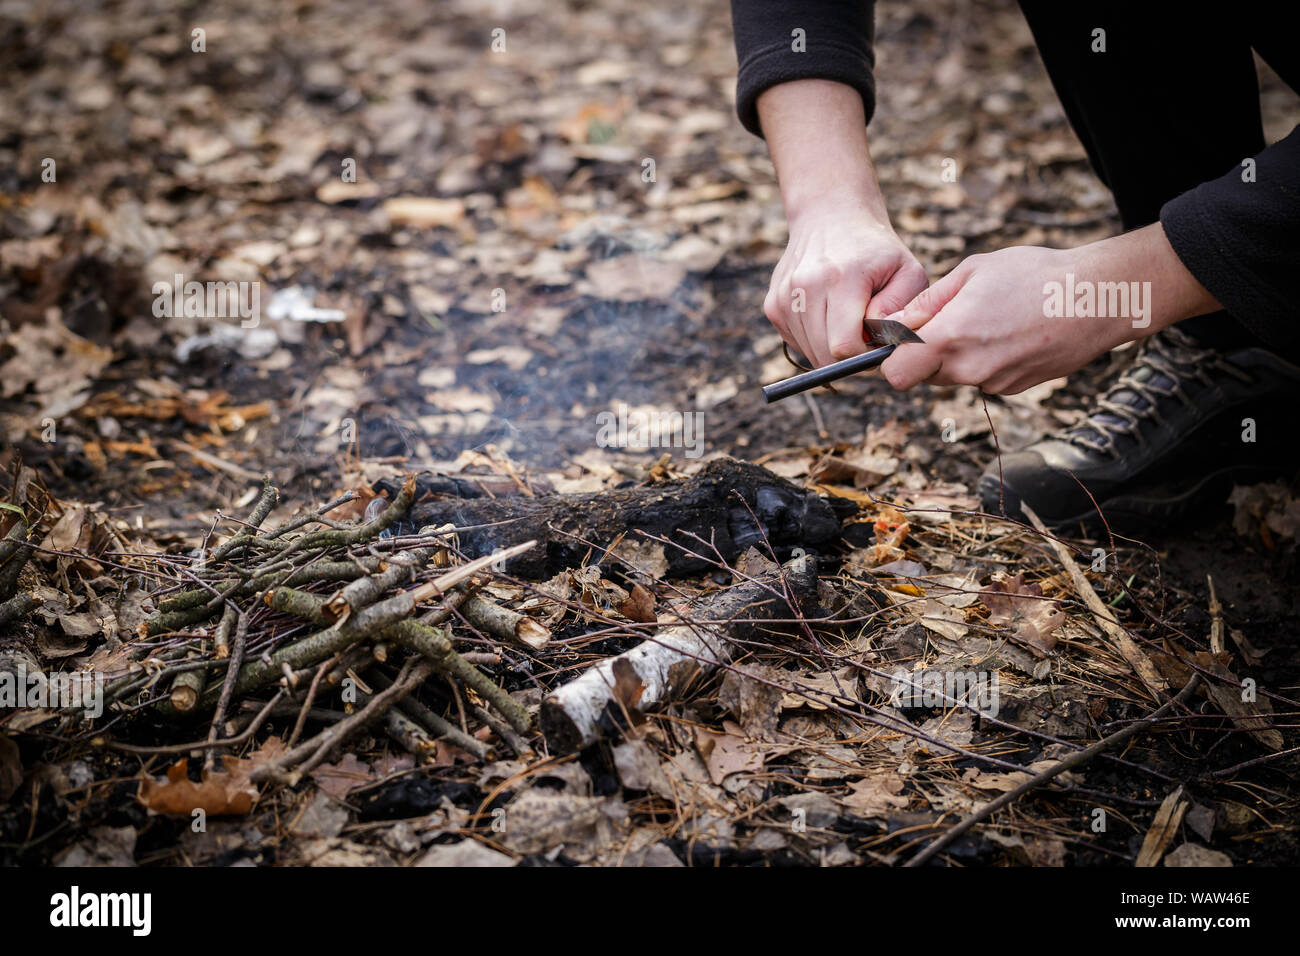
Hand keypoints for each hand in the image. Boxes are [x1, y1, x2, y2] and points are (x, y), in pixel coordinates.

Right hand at [765, 206, 927, 367]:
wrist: (831, 217)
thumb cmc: (876, 250)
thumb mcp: (907, 272)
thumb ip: (902, 311)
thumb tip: (879, 342)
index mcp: (840, 278)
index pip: (843, 346)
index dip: (864, 356)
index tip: (877, 342)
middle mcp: (804, 287)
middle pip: (824, 356)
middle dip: (849, 357)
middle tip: (866, 335)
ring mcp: (783, 297)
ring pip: (810, 354)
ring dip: (832, 348)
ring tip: (848, 320)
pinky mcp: (772, 306)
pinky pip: (798, 344)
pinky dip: (816, 340)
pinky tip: (828, 315)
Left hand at [880, 226, 1219, 393]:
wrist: (1098, 298)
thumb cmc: (1035, 275)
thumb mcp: (974, 272)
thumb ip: (929, 302)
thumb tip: (897, 324)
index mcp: (952, 336)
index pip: (895, 373)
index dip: (892, 357)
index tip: (900, 339)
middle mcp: (969, 368)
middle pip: (922, 376)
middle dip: (924, 354)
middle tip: (948, 320)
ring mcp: (994, 382)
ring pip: (952, 377)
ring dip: (955, 355)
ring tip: (986, 320)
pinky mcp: (1013, 388)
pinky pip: (981, 378)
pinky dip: (984, 360)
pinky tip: (1009, 333)